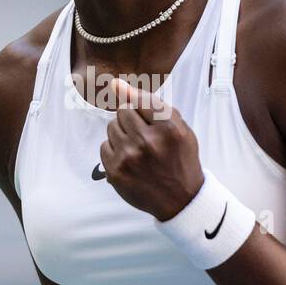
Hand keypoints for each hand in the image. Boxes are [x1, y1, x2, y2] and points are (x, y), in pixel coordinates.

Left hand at [99, 77, 204, 220]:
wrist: (181, 200)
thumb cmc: (179, 158)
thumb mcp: (178, 127)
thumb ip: (150, 103)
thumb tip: (115, 85)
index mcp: (169, 128)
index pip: (139, 99)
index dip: (140, 107)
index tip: (142, 114)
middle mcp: (149, 142)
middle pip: (123, 111)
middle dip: (132, 119)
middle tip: (144, 135)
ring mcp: (130, 158)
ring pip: (111, 127)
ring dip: (122, 134)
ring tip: (137, 148)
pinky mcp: (116, 172)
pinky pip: (104, 146)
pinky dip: (115, 150)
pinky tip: (130, 160)